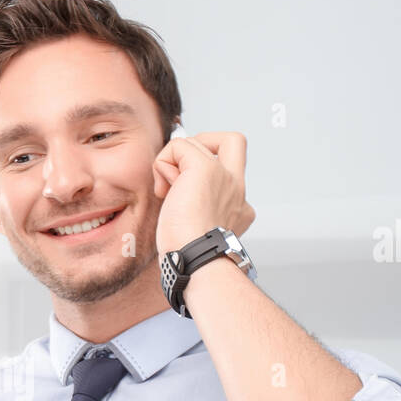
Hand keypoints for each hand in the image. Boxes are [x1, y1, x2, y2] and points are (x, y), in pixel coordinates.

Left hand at [152, 131, 255, 254]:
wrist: (194, 260)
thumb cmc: (187, 254)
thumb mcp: (195, 227)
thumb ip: (192, 204)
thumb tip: (170, 185)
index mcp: (237, 205)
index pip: (231, 172)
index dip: (209, 167)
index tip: (189, 187)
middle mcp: (236, 187)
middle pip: (233, 141)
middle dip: (203, 143)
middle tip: (182, 169)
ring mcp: (223, 175)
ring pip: (194, 143)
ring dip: (172, 164)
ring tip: (168, 194)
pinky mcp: (204, 168)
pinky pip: (178, 144)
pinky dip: (163, 162)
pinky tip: (163, 190)